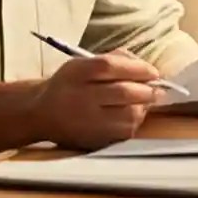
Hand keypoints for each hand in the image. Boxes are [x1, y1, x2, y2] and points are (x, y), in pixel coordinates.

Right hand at [32, 50, 164, 149]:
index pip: (112, 67)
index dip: (138, 68)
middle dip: (147, 90)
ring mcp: (87, 121)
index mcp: (76, 73)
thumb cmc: (69, 85)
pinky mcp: (94, 139)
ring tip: (144, 101)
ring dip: (144, 107)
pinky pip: (125, 131)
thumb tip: (144, 66)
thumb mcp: (81, 63)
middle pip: (124, 92)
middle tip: (156, 89)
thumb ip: (113, 58)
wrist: (41, 114)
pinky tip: (132, 115)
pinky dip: (135, 121)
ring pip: (130, 114)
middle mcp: (80, 97)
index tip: (153, 72)